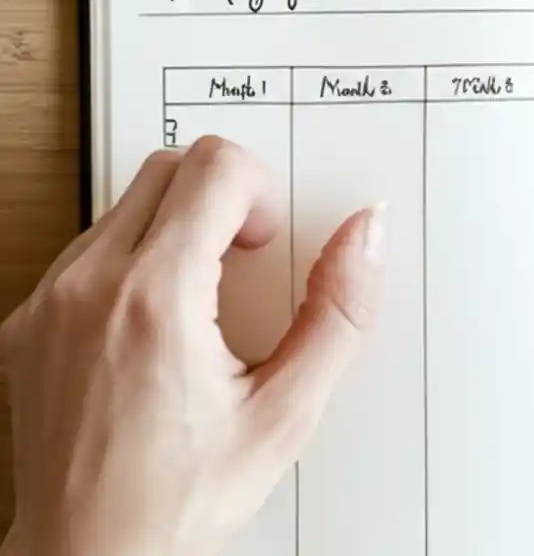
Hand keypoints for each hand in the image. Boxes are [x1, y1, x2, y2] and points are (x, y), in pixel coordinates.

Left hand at [0, 137, 383, 555]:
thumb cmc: (179, 501)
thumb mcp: (287, 413)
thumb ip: (338, 314)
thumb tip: (366, 235)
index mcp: (156, 299)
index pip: (216, 166)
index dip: (262, 192)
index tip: (266, 243)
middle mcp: (87, 287)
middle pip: (168, 166)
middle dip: (222, 197)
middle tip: (244, 264)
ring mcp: (46, 302)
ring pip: (124, 204)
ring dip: (176, 229)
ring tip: (203, 305)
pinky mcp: (24, 323)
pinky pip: (86, 250)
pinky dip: (131, 263)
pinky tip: (157, 329)